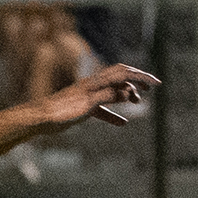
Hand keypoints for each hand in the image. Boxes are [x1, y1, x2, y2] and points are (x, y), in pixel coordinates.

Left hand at [37, 63, 159, 128]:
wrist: (40, 119)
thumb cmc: (61, 111)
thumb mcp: (88, 104)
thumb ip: (108, 96)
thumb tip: (128, 91)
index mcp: (95, 81)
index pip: (124, 73)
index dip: (142, 77)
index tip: (157, 84)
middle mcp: (93, 85)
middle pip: (120, 77)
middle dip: (137, 81)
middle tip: (150, 89)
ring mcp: (88, 95)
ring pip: (113, 92)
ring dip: (127, 95)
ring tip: (137, 103)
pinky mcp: (82, 107)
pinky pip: (103, 109)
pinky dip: (114, 114)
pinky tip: (122, 123)